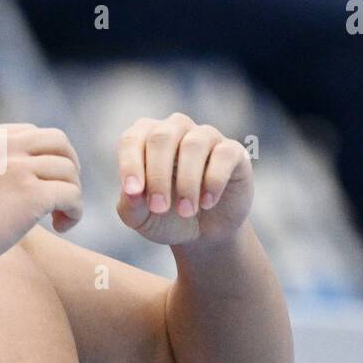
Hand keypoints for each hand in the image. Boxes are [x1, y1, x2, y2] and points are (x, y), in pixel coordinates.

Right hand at [0, 124, 82, 278]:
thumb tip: (16, 181)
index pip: (31, 133)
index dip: (44, 157)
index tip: (41, 182)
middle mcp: (3, 145)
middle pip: (58, 141)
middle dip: (69, 165)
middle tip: (62, 194)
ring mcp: (18, 168)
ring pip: (69, 170)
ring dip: (72, 193)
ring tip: (60, 217)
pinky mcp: (32, 195)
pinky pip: (73, 195)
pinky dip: (75, 212)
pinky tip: (61, 226)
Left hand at [116, 114, 252, 246]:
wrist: (204, 233)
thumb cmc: (166, 217)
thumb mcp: (141, 218)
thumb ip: (131, 205)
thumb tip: (132, 192)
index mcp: (145, 138)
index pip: (132, 140)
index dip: (130, 164)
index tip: (134, 193)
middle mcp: (174, 129)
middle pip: (161, 138)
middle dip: (158, 176)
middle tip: (159, 208)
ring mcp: (205, 136)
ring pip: (193, 145)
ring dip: (187, 182)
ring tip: (186, 211)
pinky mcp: (232, 150)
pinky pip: (224, 155)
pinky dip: (214, 181)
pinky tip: (207, 202)